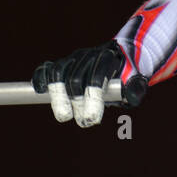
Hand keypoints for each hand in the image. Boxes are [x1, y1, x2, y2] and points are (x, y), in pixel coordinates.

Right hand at [31, 41, 146, 126]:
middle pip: (76, 78)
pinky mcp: (62, 64)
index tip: (93, 119)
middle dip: (77, 102)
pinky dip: (40, 79)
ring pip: (58, 73)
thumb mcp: (136, 83)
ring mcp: (74, 58)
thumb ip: (135, 90)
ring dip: (58, 96)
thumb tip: (128, 97)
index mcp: (108, 57)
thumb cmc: (127, 77)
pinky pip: (46, 69)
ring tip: (65, 115)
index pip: (97, 75)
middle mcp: (88, 55)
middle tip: (84, 121)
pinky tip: (40, 92)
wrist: (119, 59)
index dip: (93, 97)